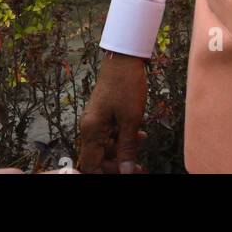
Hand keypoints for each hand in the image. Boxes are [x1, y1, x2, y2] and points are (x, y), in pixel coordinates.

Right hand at [77, 51, 148, 173]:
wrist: (124, 58)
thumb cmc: (126, 85)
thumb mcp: (131, 119)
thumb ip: (127, 148)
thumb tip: (127, 171)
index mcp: (91, 131)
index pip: (91, 166)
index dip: (107, 173)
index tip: (125, 172)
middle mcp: (89, 128)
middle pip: (98, 158)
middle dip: (118, 163)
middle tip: (138, 166)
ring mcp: (95, 121)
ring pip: (106, 146)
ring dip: (123, 149)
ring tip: (142, 142)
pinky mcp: (103, 115)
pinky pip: (110, 134)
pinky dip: (122, 137)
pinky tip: (138, 132)